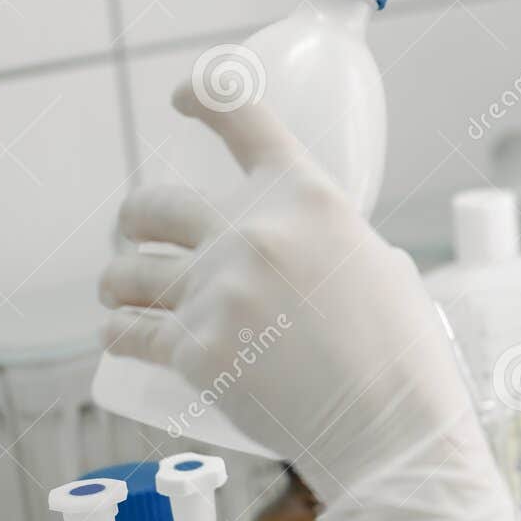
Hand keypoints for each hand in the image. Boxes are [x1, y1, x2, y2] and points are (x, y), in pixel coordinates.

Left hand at [99, 83, 514, 520]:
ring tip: (125, 293)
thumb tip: (291, 248)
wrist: (392, 428)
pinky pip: (126, 332)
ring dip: (120, 281)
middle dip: (136, 221)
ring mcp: (219, 291)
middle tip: (139, 237)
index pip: (240, 114)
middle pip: (153, 204)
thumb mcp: (374, 263)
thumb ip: (321, 241)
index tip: (183, 95)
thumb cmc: (401, 354)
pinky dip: (120, 334)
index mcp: (309, 197)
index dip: (203, 92)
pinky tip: (122, 336)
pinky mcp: (195, 350)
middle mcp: (256, 232)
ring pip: (125, 271)